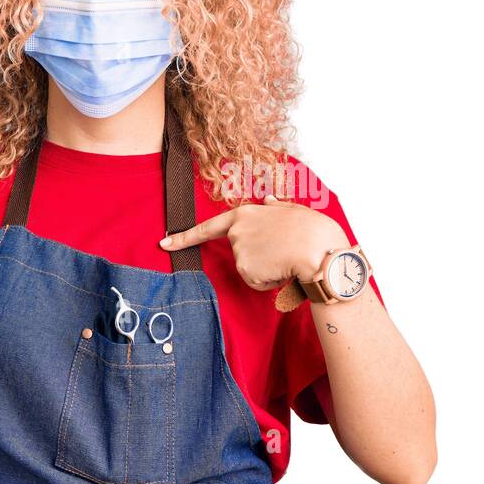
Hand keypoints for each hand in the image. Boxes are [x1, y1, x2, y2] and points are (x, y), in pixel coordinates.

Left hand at [160, 195, 349, 291]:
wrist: (320, 248)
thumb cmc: (313, 229)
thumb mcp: (292, 210)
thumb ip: (275, 208)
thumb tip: (268, 201)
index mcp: (245, 213)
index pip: (208, 227)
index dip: (185, 237)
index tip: (164, 243)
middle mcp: (236, 231)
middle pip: (241, 253)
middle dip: (259, 258)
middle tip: (283, 252)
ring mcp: (239, 250)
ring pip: (250, 270)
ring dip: (267, 269)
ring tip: (287, 259)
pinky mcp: (245, 269)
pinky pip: (257, 282)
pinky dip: (271, 281)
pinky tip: (284, 270)